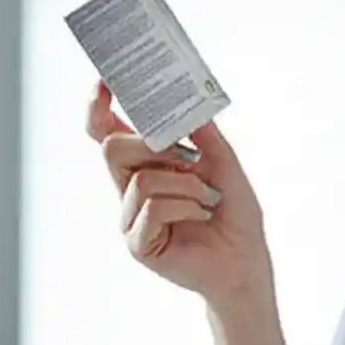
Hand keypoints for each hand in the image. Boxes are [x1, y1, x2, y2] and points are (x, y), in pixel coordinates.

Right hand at [86, 79, 272, 307]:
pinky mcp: (138, 243)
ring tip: (207, 198)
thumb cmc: (234, 214)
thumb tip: (190, 102)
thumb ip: (204, 134)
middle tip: (189, 157)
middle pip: (113, 148)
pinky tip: (201, 215)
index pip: (108, 134)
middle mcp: (131, 189)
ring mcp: (130, 218)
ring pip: (141, 180)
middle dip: (152, 145)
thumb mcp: (225, 164)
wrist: (246, 260)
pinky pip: (152, 209)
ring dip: (185, 184)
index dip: (99, 109)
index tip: (105, 84)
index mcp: (146, 167)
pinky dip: (185, 206)